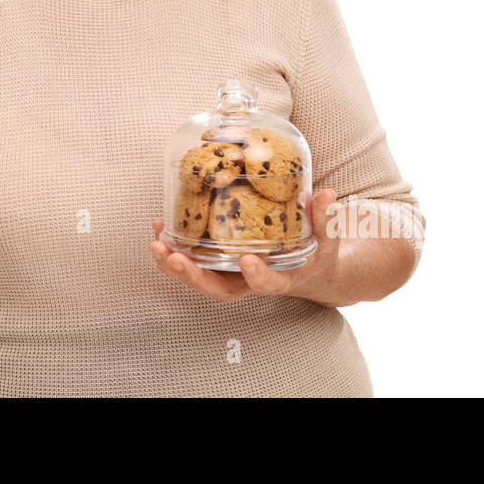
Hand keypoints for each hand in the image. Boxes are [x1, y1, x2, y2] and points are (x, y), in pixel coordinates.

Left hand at [149, 188, 341, 302]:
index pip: (268, 284)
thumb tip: (325, 194)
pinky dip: (173, 250)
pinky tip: (159, 229)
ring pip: (199, 280)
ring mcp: (232, 276)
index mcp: (281, 278)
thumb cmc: (317, 253)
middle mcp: (250, 282)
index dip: (257, 276)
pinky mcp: (220, 265)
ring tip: (156, 243)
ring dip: (174, 265)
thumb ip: (324, 218)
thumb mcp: (327, 238)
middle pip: (219, 290)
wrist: (307, 270)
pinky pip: (193, 263)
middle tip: (173, 258)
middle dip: (194, 277)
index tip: (247, 260)